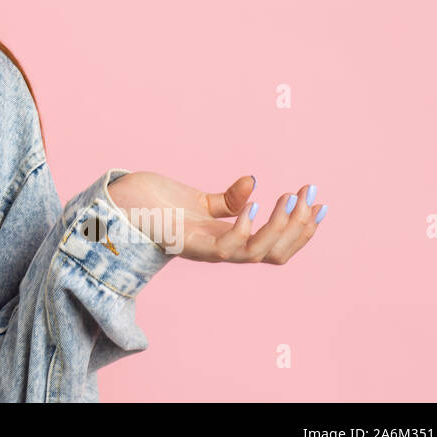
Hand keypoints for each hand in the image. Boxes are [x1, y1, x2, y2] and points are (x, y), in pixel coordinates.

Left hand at [106, 171, 325, 263]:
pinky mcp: (185, 242)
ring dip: (280, 228)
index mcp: (226, 242)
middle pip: (274, 254)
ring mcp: (203, 249)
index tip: (320, 202)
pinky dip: (245, 228)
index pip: (275, 247)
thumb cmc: (154, 202)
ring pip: (257, 254)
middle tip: (310, 196)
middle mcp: (218, 251)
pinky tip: (257, 204)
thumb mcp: (197, 201)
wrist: (116, 202)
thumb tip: (254, 182)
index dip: (301, 230)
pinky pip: (226, 248)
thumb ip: (227, 200)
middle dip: (299, 228)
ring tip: (291, 199)